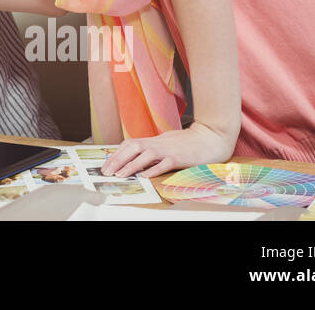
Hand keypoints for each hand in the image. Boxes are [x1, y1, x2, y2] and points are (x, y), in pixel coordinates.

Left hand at [99, 122, 237, 178]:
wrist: (208, 138)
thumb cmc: (186, 143)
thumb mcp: (164, 143)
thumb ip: (151, 149)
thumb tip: (135, 157)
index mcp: (153, 141)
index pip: (129, 145)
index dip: (115, 154)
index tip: (105, 165)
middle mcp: (157, 143)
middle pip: (132, 148)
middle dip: (117, 160)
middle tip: (107, 172)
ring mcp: (168, 150)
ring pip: (145, 155)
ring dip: (131, 165)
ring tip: (120, 175)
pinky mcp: (179, 157)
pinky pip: (164, 163)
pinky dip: (153, 169)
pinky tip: (144, 176)